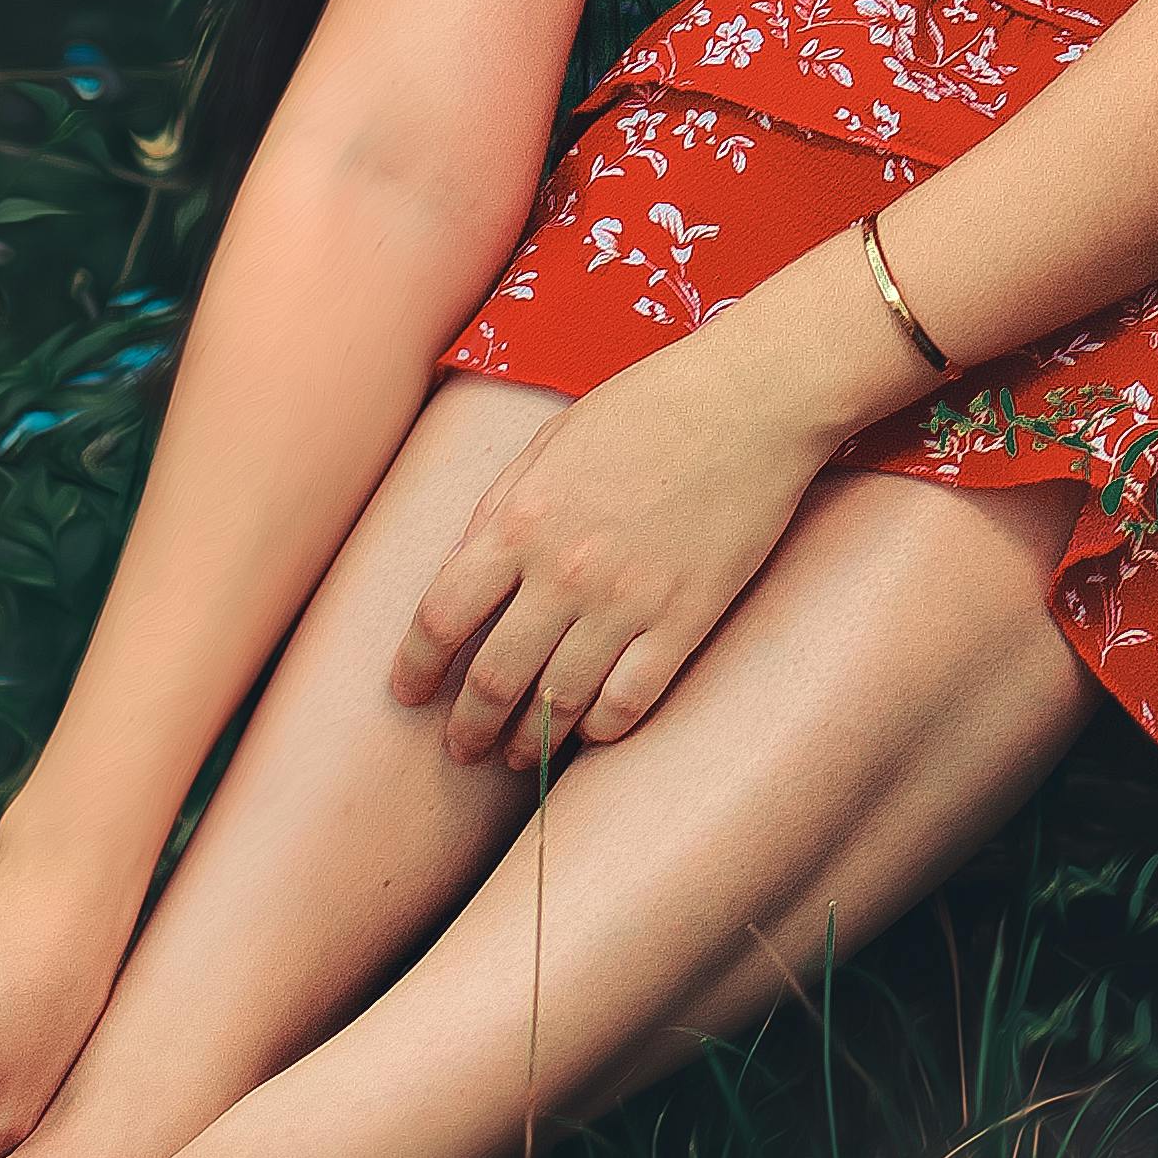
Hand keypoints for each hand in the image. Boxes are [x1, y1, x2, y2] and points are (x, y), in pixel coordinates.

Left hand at [388, 322, 846, 766]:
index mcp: (519, 519)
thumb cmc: (645, 408)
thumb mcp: (549, 443)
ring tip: (517, 757)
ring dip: (528, 743)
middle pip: (493, 678)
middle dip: (467, 726)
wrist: (750, 400)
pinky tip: (588, 732)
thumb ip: (500, 509)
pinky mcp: (685, 620)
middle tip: (460, 748)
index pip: (441, 618)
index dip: (415, 667)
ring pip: (558, 703)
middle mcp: (564, 571)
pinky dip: (600, 729)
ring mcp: (627, 602)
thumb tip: (464, 573)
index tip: (407, 693)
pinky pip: (629, 702)